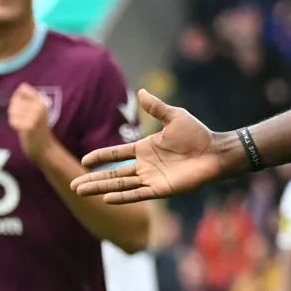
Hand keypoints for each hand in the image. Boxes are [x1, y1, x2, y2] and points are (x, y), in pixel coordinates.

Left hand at [8, 84, 53, 162]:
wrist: (44, 147)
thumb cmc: (38, 128)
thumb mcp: (38, 110)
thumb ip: (29, 98)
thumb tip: (20, 87)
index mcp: (42, 102)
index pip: (22, 89)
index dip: (18, 97)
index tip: (23, 107)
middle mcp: (39, 108)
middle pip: (15, 101)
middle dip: (14, 110)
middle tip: (23, 118)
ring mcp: (34, 117)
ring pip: (12, 111)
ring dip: (14, 118)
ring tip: (22, 124)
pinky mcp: (28, 127)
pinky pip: (12, 121)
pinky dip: (14, 125)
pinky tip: (21, 129)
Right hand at [72, 90, 222, 203]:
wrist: (216, 152)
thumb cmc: (198, 134)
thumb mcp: (174, 117)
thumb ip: (156, 107)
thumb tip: (142, 91)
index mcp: (144, 149)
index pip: (115, 155)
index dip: (99, 157)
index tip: (83, 162)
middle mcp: (145, 166)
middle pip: (113, 174)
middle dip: (93, 179)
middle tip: (73, 185)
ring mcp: (151, 178)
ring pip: (120, 185)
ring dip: (101, 189)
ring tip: (80, 192)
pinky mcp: (161, 189)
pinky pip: (138, 194)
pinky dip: (123, 197)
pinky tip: (106, 199)